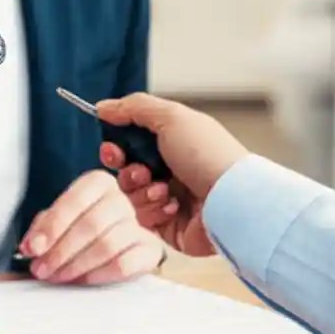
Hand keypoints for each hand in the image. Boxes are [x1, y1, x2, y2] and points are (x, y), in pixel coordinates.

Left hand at [18, 171, 166, 284]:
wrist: (122, 240)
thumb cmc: (86, 227)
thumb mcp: (61, 219)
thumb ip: (43, 228)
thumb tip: (31, 245)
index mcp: (98, 184)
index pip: (75, 200)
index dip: (52, 226)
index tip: (34, 248)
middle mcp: (120, 200)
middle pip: (92, 224)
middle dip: (61, 251)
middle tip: (43, 269)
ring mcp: (137, 225)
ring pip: (108, 245)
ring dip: (77, 266)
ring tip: (59, 276)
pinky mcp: (148, 249)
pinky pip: (125, 264)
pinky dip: (99, 275)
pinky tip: (82, 280)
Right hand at [97, 93, 248, 256]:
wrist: (231, 201)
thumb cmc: (208, 155)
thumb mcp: (171, 117)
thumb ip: (134, 108)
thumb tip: (103, 107)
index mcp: (175, 142)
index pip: (131, 143)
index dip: (116, 146)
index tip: (111, 148)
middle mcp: (172, 169)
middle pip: (127, 170)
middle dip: (127, 171)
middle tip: (140, 172)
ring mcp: (170, 199)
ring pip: (131, 196)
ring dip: (142, 191)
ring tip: (163, 190)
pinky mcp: (169, 226)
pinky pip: (142, 218)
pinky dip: (153, 210)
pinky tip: (172, 206)